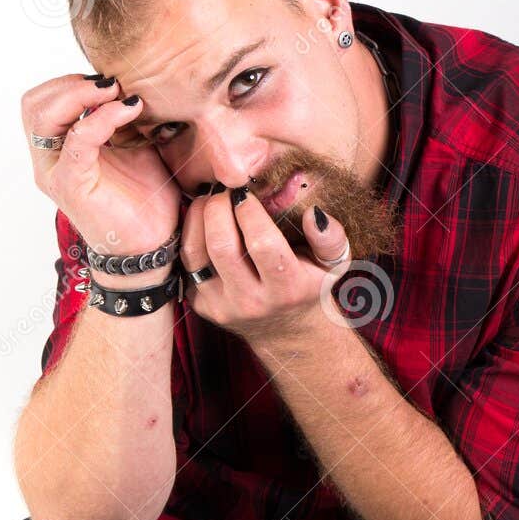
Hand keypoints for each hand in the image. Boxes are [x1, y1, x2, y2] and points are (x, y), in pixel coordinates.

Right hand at [20, 75, 178, 256]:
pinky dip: (102, 117)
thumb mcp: (131, 142)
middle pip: (34, 105)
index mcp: (57, 150)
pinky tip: (128, 110)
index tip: (109, 81)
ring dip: (79, 94)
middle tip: (110, 84)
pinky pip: (77, 140)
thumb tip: (128, 80)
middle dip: (70, 83)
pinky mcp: (71, 185)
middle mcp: (49, 161)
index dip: (69, 82)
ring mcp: (55, 174)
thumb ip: (119, 115)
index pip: (41, 101)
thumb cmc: (141, 196)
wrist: (151, 242)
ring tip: (115, 93)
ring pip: (43, 117)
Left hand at [180, 187, 351, 345]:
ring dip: (198, 216)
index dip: (249, 211)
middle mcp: (252, 302)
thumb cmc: (309, 284)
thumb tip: (314, 213)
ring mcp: (222, 306)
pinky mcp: (201, 306)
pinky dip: (190, 234)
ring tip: (210, 199)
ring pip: (195, 252)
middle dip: (218, 207)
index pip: (263, 244)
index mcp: (287, 289)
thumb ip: (331, 237)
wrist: (286, 330)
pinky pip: (185, 263)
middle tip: (224, 189)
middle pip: (222, 247)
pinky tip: (203, 219)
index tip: (246, 190)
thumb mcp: (333, 264)